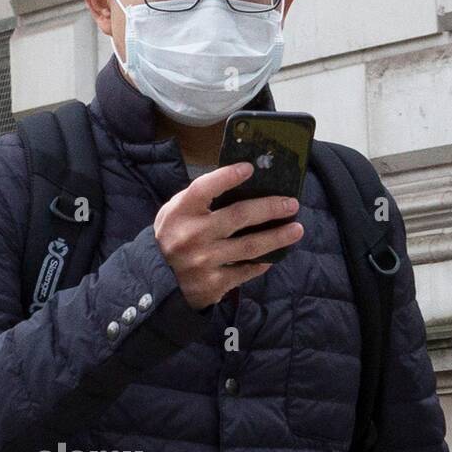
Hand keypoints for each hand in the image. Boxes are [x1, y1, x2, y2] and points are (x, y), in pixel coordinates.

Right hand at [153, 162, 303, 309]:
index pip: (204, 188)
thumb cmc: (173, 236)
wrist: (154, 283)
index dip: (227, 176)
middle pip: (238, 216)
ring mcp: (203, 262)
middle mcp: (192, 236)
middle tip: (292, 204)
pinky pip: (245, 271)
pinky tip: (275, 255)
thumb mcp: (176, 212)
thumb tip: (242, 177)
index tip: (250, 168)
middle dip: (270, 208)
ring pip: (249, 246)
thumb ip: (200, 197)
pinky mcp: (212, 284)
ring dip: (277, 237)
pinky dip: (262, 262)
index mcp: (181, 212)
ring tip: (297, 230)